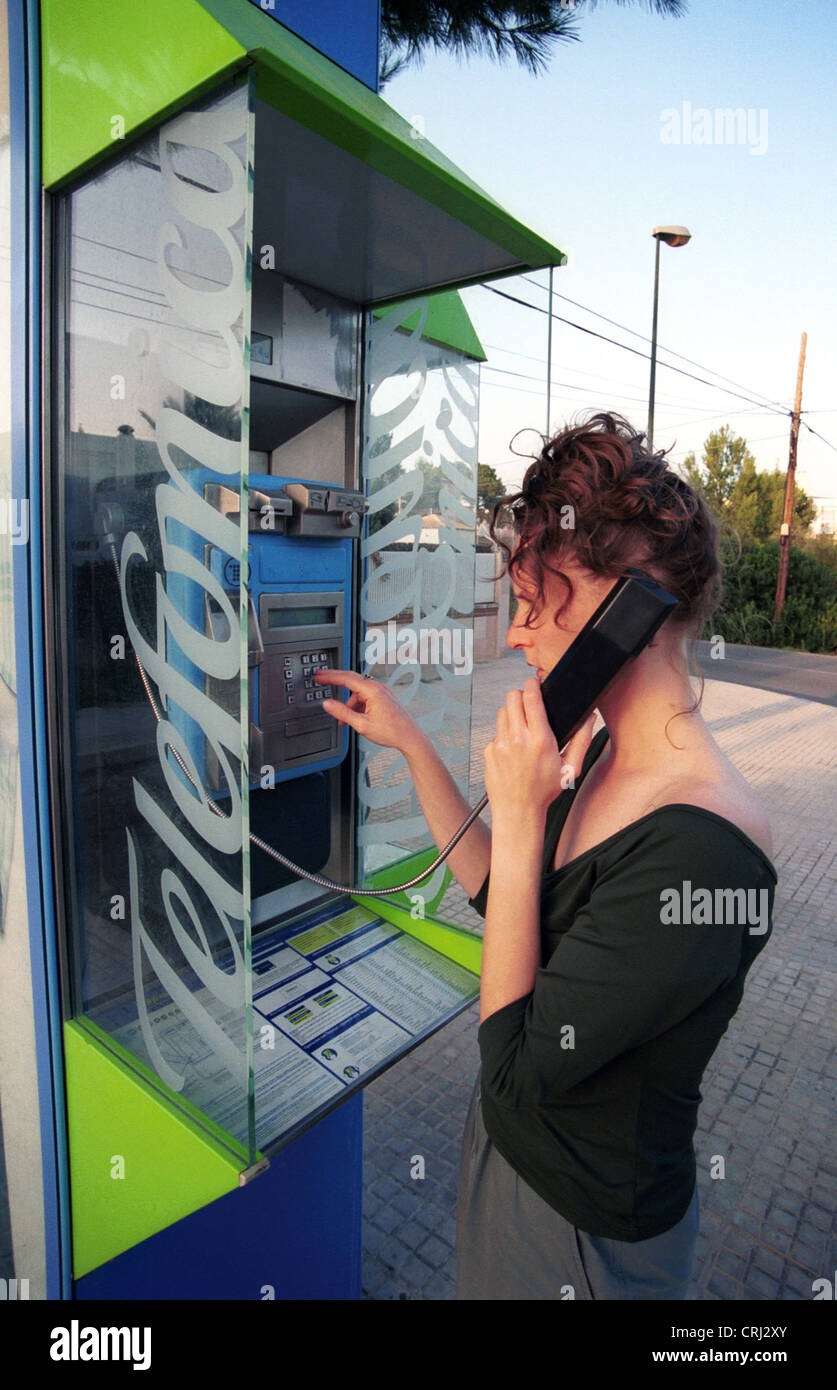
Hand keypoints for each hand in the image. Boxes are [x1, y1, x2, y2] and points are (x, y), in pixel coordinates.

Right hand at [315, 669, 423, 753]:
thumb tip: (328, 704)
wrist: (409, 737)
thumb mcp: (362, 724)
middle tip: (321, 680)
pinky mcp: (383, 698)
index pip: (345, 678)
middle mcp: (377, 687)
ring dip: (348, 704)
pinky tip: (354, 719)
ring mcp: (381, 692)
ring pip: (357, 693)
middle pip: (351, 680)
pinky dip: (357, 706)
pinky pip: (364, 698)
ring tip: (344, 721)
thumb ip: (342, 713)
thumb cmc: (391, 731)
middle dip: (335, 681)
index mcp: (372, 690)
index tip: (318, 676)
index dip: (329, 677)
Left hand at [484, 678, 596, 819]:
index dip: (532, 685)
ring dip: (511, 714)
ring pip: (502, 712)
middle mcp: (517, 739)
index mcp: (540, 740)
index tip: (535, 683)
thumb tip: (591, 718)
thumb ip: (582, 740)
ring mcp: (500, 744)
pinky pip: (496, 732)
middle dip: (521, 696)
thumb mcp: (570, 768)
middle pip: (512, 697)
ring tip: (521, 727)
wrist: (518, 812)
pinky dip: (504, 734)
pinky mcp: (489, 751)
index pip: (531, 698)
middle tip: (528, 704)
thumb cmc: (545, 792)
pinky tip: (513, 749)